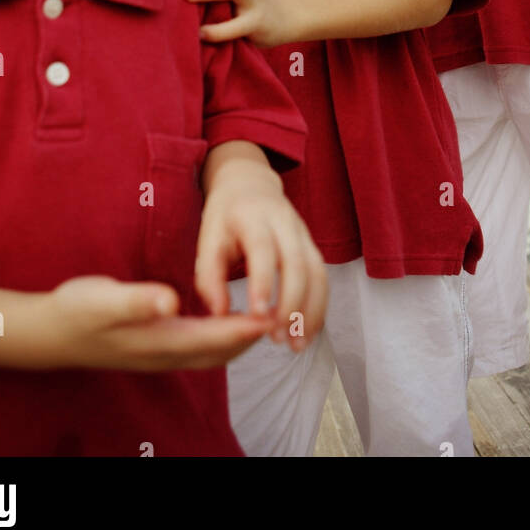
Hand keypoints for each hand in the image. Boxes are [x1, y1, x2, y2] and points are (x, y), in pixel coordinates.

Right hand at [48, 275, 271, 370]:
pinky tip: (223, 318)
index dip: (247, 326)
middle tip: (282, 312)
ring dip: (238, 339)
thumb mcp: (105, 298)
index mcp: (160, 340)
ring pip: (211, 354)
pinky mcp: (154, 349)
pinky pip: (198, 348)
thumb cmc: (77, 310)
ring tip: (262, 315)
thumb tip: (172, 301)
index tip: (276, 310)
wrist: (51, 333)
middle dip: (252, 336)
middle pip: (221, 352)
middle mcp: (165, 354)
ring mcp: (160, 355)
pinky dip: (219, 337)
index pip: (216, 338)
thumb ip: (139, 300)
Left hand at [196, 156, 326, 351]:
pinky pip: (323, 278)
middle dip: (291, 304)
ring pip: (317, 272)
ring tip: (296, 344)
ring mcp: (303, 233)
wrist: (250, 185)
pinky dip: (318, 307)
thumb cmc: (225, 218)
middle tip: (277, 338)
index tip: (258, 316)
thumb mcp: (207, 239)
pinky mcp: (312, 247)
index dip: (263, 282)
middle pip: (298, 263)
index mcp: (252, 216)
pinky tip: (307, 332)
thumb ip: (209, 276)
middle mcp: (284, 222)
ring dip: (311, 311)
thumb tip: (220, 314)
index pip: (263, 249)